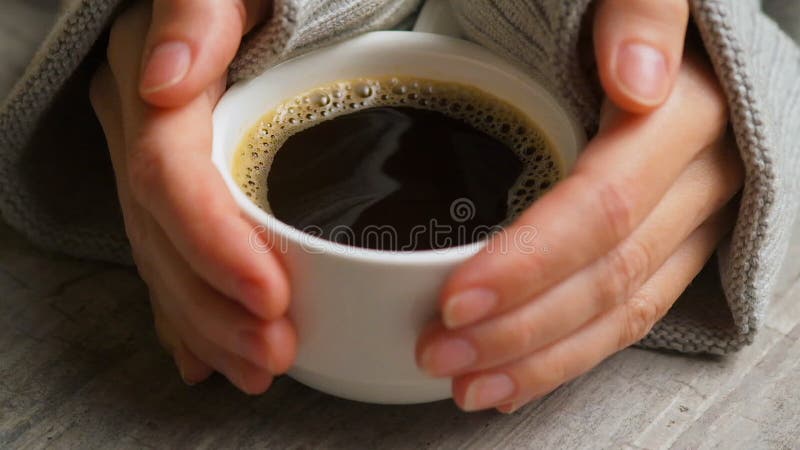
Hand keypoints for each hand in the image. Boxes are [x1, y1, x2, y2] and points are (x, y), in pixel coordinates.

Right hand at [90, 0, 294, 393]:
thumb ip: (195, 16)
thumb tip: (165, 79)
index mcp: (153, 84)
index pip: (168, 178)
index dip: (213, 244)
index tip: (269, 294)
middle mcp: (141, 131)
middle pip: (162, 236)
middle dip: (216, 308)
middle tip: (275, 354)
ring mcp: (149, 163)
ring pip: (162, 259)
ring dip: (207, 326)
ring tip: (257, 368)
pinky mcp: (169, 187)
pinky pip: (166, 257)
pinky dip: (187, 314)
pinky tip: (206, 355)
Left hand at [416, 3, 743, 411]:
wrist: (669, 41)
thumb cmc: (628, 18)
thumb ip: (640, 11)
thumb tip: (639, 80)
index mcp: (685, 118)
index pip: (602, 207)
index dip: (530, 261)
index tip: (456, 297)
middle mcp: (699, 181)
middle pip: (608, 274)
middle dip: (519, 326)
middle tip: (439, 350)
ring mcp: (692, 224)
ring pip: (621, 311)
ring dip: (539, 358)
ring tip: (467, 383)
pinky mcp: (674, 249)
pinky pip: (628, 316)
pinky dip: (568, 355)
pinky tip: (513, 378)